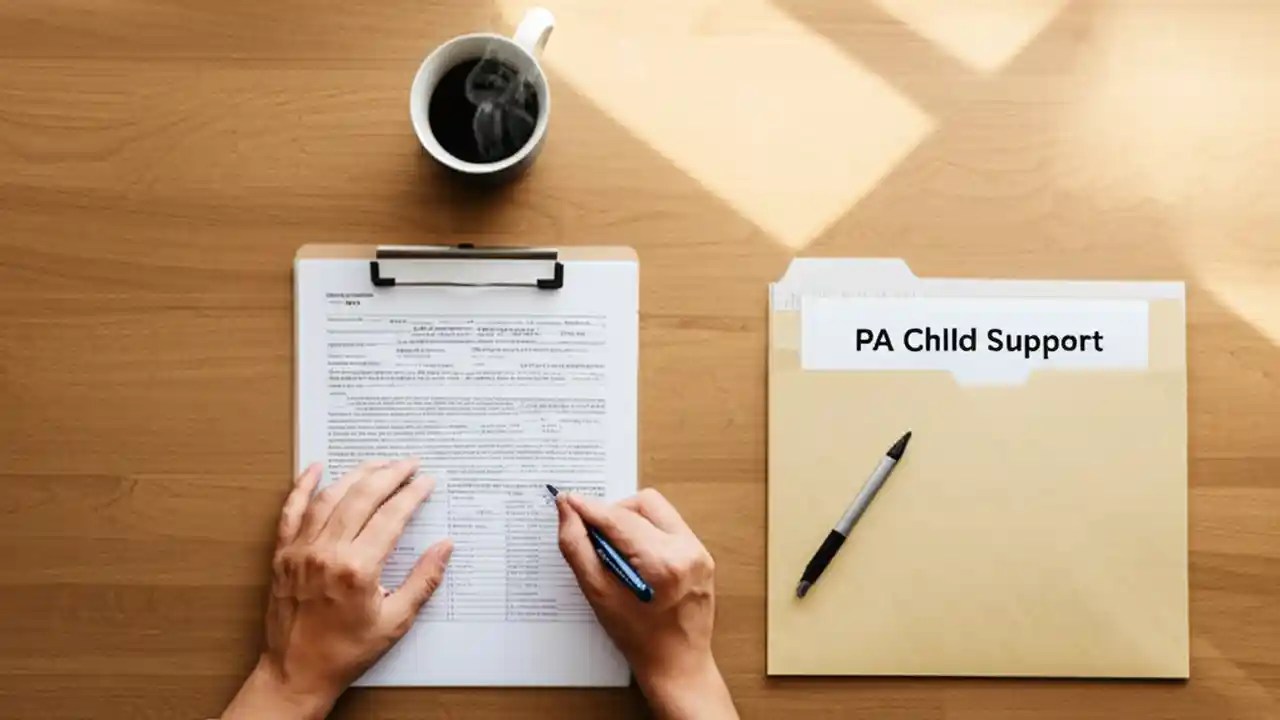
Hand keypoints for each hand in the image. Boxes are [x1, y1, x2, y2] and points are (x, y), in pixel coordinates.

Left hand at [223, 460, 452, 719]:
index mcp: (358, 569)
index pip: (391, 516)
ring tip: (378, 462)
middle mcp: (327, 552)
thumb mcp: (395, 621)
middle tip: (409, 463)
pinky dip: (302, 486)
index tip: (427, 481)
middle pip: (362, 497)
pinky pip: (291, 511)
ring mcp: (301, 550)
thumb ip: (423, 580)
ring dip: (356, 474)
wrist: (296, 672)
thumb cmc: (345, 652)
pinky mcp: (283, 555)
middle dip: (390, 474)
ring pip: (330, 497)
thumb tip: (444, 547)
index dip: (412, 494)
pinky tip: (316, 468)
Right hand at [556, 489, 736, 719]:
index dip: (590, 508)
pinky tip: (635, 556)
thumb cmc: (639, 638)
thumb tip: (567, 510)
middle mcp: (687, 550)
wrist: (677, 665)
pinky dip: (647, 532)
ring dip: (631, 520)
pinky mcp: (703, 555)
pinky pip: (670, 527)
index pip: (619, 518)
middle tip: (594, 535)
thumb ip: (577, 547)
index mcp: (663, 562)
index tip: (568, 501)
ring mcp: (699, 551)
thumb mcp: (598, 594)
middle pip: (643, 503)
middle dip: (613, 512)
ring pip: (658, 511)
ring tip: (614, 549)